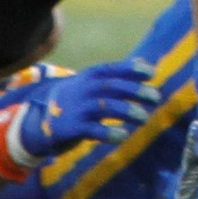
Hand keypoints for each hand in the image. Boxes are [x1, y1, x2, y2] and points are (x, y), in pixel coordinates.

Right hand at [10, 60, 159, 163]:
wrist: (41, 121)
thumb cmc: (77, 99)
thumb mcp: (91, 82)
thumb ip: (116, 75)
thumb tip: (143, 62)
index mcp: (90, 77)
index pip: (113, 70)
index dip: (132, 70)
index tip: (151, 74)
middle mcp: (85, 90)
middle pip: (113, 87)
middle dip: (136, 91)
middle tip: (156, 98)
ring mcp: (78, 108)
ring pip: (106, 107)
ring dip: (128, 111)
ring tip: (143, 118)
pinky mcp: (73, 128)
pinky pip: (94, 130)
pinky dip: (109, 133)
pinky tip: (122, 136)